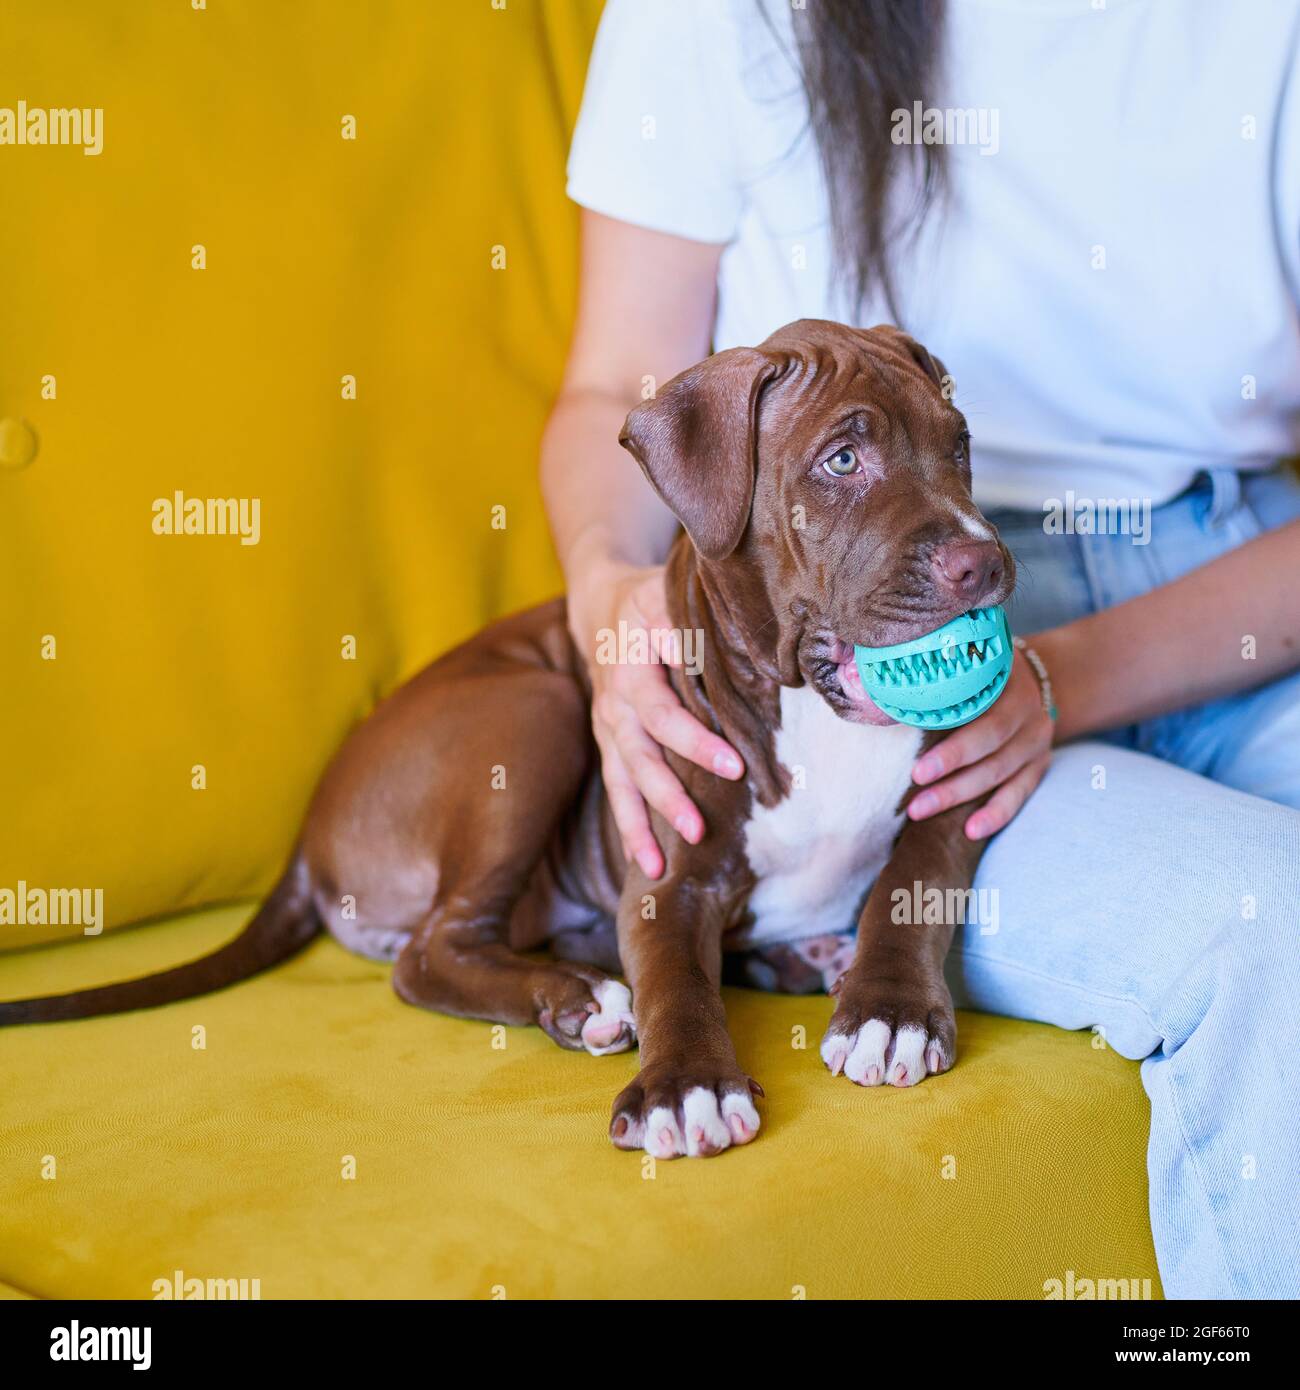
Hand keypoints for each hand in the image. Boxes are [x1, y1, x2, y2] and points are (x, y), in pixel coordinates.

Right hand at [573, 562, 743, 878]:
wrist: (604, 606)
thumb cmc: (653, 598)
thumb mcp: (670, 592)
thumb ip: (695, 619)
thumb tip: (741, 647)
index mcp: (633, 664)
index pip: (663, 709)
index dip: (696, 738)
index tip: (733, 763)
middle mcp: (615, 700)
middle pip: (640, 754)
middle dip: (670, 793)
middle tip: (701, 828)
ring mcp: (608, 726)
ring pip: (623, 779)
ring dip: (644, 821)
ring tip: (665, 863)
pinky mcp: (610, 744)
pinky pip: (617, 790)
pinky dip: (631, 828)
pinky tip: (650, 864)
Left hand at [906, 639, 1055, 839]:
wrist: (1031, 678)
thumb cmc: (974, 670)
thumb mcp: (961, 659)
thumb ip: (927, 670)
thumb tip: (860, 676)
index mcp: (1006, 679)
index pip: (980, 715)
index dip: (951, 747)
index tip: (915, 770)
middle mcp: (1028, 710)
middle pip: (991, 747)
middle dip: (950, 776)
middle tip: (913, 796)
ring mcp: (1036, 740)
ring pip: (1001, 773)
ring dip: (961, 795)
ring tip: (921, 812)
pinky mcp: (1039, 763)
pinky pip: (1020, 792)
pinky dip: (997, 813)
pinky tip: (971, 831)